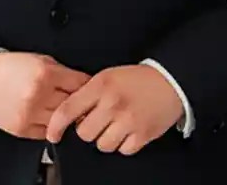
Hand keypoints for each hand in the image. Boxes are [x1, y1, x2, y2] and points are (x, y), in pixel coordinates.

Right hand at [0, 52, 90, 139]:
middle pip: (73, 104)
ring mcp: (29, 113)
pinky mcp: (21, 128)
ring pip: (61, 121)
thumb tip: (83, 84)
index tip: (91, 89)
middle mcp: (39, 95)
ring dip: (65, 117)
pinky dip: (50, 127)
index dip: (88, 86)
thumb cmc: (11, 68)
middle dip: (78, 103)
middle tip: (80, 102)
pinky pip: (46, 133)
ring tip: (63, 111)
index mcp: (46, 74)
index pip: (80, 85)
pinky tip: (48, 118)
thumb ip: (62, 72)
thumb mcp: (40, 60)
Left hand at [46, 65, 183, 155]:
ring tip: (117, 125)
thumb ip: (88, 93)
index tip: (53, 134)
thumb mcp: (109, 75)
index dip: (55, 126)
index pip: (67, 110)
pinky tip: (130, 130)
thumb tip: (70, 115)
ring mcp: (128, 121)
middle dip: (89, 129)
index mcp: (101, 86)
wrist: (172, 80)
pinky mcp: (142, 134)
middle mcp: (113, 104)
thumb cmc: (139, 78)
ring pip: (102, 145)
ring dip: (107, 138)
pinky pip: (123, 150)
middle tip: (100, 121)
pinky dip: (125, 143)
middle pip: (84, 133)